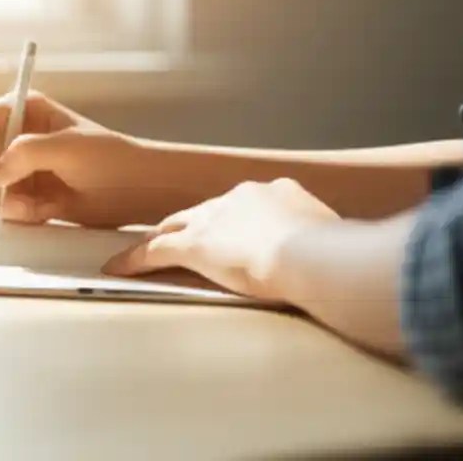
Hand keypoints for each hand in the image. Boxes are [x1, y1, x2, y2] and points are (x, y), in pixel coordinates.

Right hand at [0, 91, 165, 226]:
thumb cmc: (111, 159)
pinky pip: (1, 206)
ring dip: (2, 201)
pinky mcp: (25, 193)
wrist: (138, 191)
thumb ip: (24, 154)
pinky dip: (16, 214)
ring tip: (33, 207)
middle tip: (4, 196)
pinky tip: (42, 213)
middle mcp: (14, 135)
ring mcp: (18, 167)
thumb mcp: (67, 148)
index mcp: (22, 110)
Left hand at [102, 178, 341, 300]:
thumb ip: (330, 247)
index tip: (237, 234)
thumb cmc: (340, 257)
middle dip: (190, 224)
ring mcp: (215, 219)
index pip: (246, 207)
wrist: (317, 255)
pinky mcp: (193, 245)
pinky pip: (153, 251)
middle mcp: (241, 197)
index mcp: (279, 193)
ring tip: (138, 251)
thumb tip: (347, 261)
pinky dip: (133, 260)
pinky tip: (115, 270)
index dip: (236, 221)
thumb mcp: (339, 244)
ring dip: (155, 240)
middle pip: (204, 212)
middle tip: (178, 236)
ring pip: (174, 227)